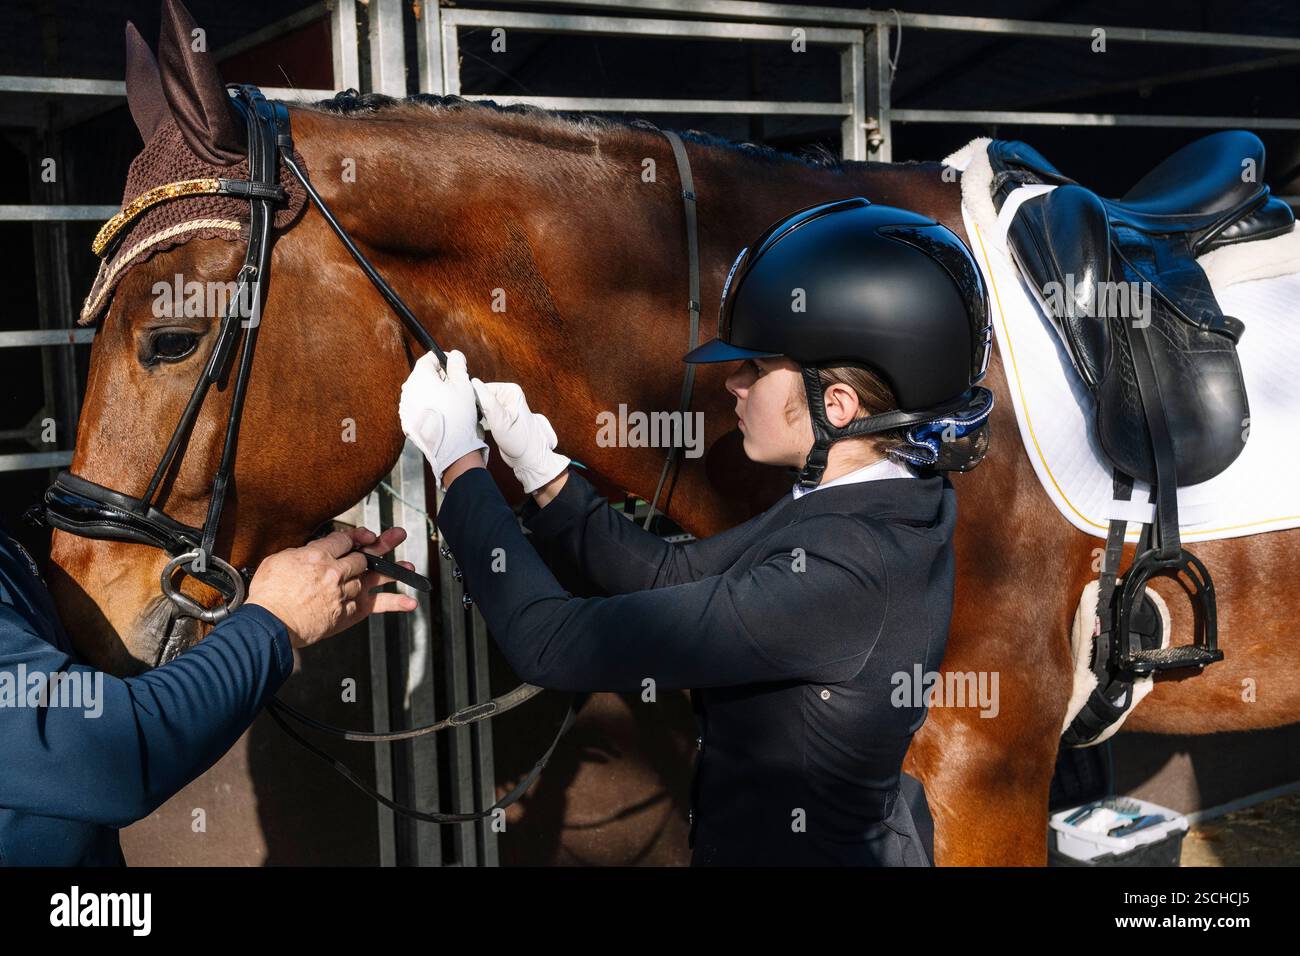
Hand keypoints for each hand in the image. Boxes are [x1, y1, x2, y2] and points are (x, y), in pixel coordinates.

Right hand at [247, 527, 417, 648]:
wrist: (271, 626)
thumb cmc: (268, 596)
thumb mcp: (277, 561)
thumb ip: (299, 553)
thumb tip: (309, 552)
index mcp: (318, 556)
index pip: (344, 540)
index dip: (355, 536)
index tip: (362, 536)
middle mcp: (336, 572)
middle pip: (364, 555)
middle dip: (380, 545)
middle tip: (395, 535)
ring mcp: (346, 591)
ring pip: (374, 576)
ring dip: (394, 570)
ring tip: (408, 566)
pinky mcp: (351, 612)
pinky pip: (377, 605)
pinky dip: (395, 603)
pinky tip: (410, 602)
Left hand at [399, 349, 488, 489]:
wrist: (451, 447)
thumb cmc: (458, 414)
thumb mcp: (463, 385)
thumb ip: (458, 365)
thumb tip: (455, 355)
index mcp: (420, 377)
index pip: (428, 359)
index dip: (443, 360)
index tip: (454, 365)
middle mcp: (408, 390)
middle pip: (423, 375)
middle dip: (438, 377)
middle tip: (455, 385)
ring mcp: (405, 407)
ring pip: (420, 391)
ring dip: (433, 392)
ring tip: (450, 401)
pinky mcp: (407, 421)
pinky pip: (417, 407)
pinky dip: (428, 406)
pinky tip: (442, 413)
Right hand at [471, 379, 569, 493]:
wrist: (530, 459)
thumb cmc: (520, 442)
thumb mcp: (502, 423)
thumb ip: (488, 403)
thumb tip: (474, 383)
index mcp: (511, 391)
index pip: (481, 388)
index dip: (473, 402)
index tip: (473, 416)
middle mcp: (508, 394)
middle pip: (480, 396)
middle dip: (475, 409)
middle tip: (477, 423)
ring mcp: (504, 404)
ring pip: (480, 405)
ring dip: (476, 415)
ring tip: (479, 427)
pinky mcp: (501, 415)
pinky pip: (483, 413)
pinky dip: (479, 420)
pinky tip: (481, 429)